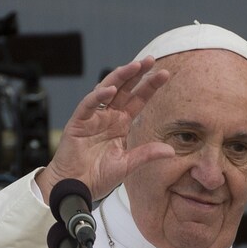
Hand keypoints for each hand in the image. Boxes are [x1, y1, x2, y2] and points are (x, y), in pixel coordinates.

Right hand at [35, 56, 173, 202]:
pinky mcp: (77, 123)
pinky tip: (110, 90)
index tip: (165, 73)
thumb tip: (171, 150)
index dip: (150, 86)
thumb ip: (146, 154)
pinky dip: (97, 97)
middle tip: (150, 60)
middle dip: (137, 74)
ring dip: (119, 77)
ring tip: (134, 66)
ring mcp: (92, 118)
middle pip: (124, 89)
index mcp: (120, 124)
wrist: (75, 187)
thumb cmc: (97, 176)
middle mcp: (107, 117)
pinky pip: (87, 106)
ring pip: (106, 90)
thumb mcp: (127, 164)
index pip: (138, 100)